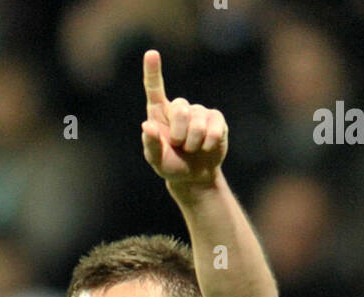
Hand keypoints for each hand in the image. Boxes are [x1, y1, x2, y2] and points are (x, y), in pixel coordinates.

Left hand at [141, 49, 227, 190]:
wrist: (194, 177)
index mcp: (159, 113)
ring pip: (197, 125)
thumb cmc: (171, 165)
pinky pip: (214, 130)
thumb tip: (147, 127)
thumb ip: (151, 145)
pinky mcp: (216, 119)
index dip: (153, 71)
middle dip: (179, 136)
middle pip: (180, 110)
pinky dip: (209, 144)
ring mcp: (199, 111)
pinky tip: (206, 148)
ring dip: (193, 144)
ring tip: (192, 149)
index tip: (151, 53)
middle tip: (179, 146)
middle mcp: (179, 108)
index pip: (154, 89)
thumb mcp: (157, 160)